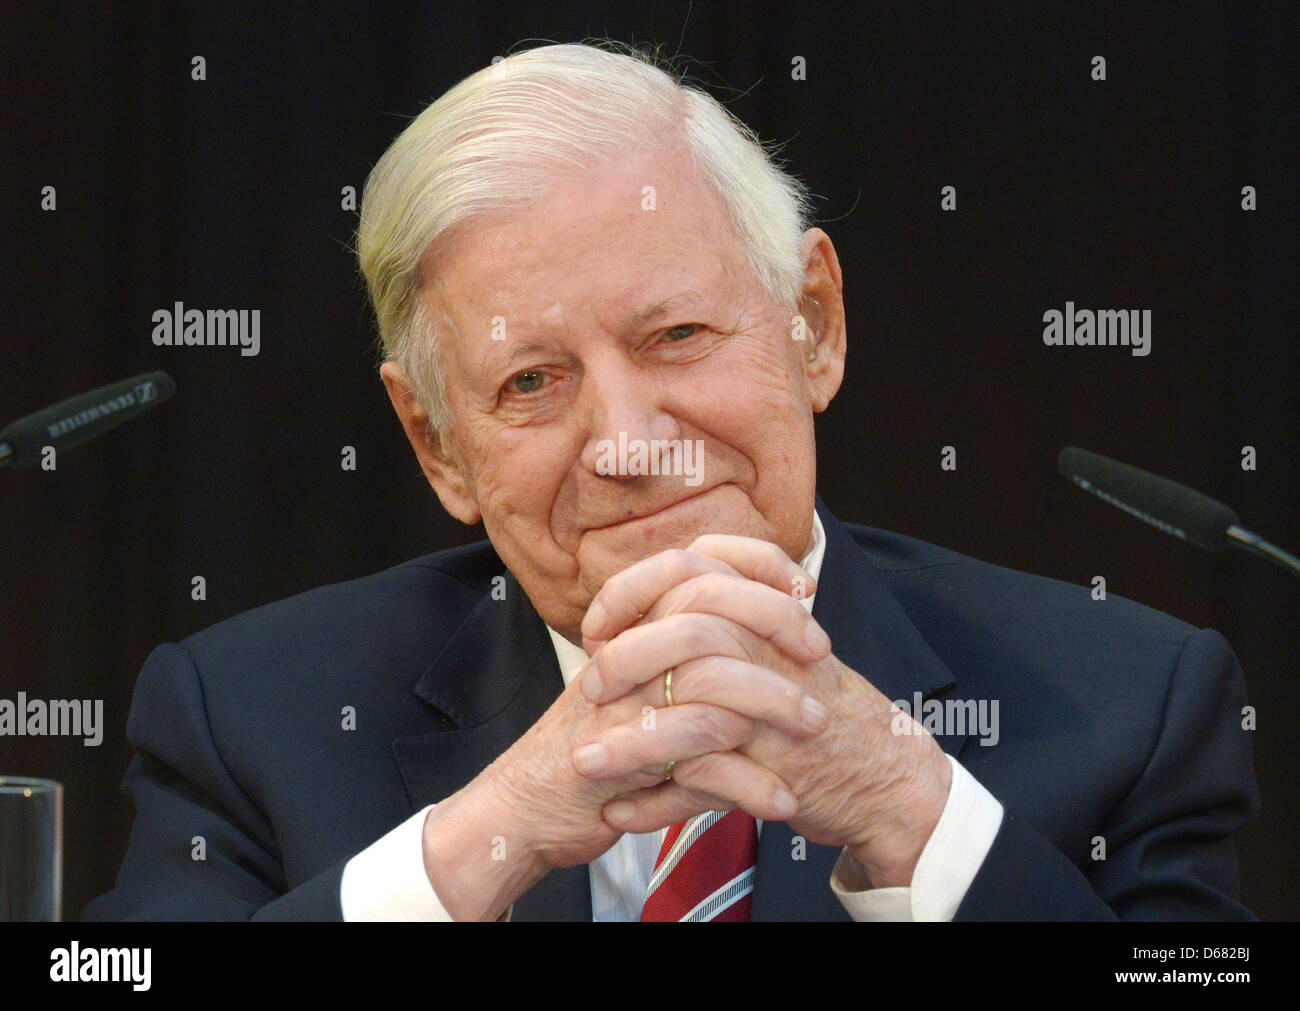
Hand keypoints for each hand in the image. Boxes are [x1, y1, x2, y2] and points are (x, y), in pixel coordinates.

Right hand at [420, 551, 829, 918]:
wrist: (525, 808)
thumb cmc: (597, 746)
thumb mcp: (640, 685)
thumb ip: (684, 651)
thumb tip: (755, 624)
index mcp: (631, 626)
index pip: (696, 563)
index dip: (756, 567)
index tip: (804, 589)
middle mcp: (623, 653)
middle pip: (708, 608)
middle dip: (775, 624)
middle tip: (820, 654)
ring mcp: (619, 704)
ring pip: (709, 683)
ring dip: (772, 703)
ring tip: (816, 727)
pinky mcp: (616, 760)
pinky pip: (695, 762)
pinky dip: (746, 784)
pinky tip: (781, 801)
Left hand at [577, 534, 952, 887]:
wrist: (886, 773)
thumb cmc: (816, 704)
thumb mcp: (775, 641)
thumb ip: (720, 611)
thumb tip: (643, 603)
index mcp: (763, 610)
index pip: (690, 567)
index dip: (631, 590)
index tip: (597, 626)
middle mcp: (772, 650)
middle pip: (688, 629)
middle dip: (626, 659)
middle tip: (590, 690)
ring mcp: (776, 711)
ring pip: (693, 714)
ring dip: (630, 744)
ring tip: (584, 764)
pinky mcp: (778, 771)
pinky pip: (706, 784)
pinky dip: (657, 805)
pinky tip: (620, 814)